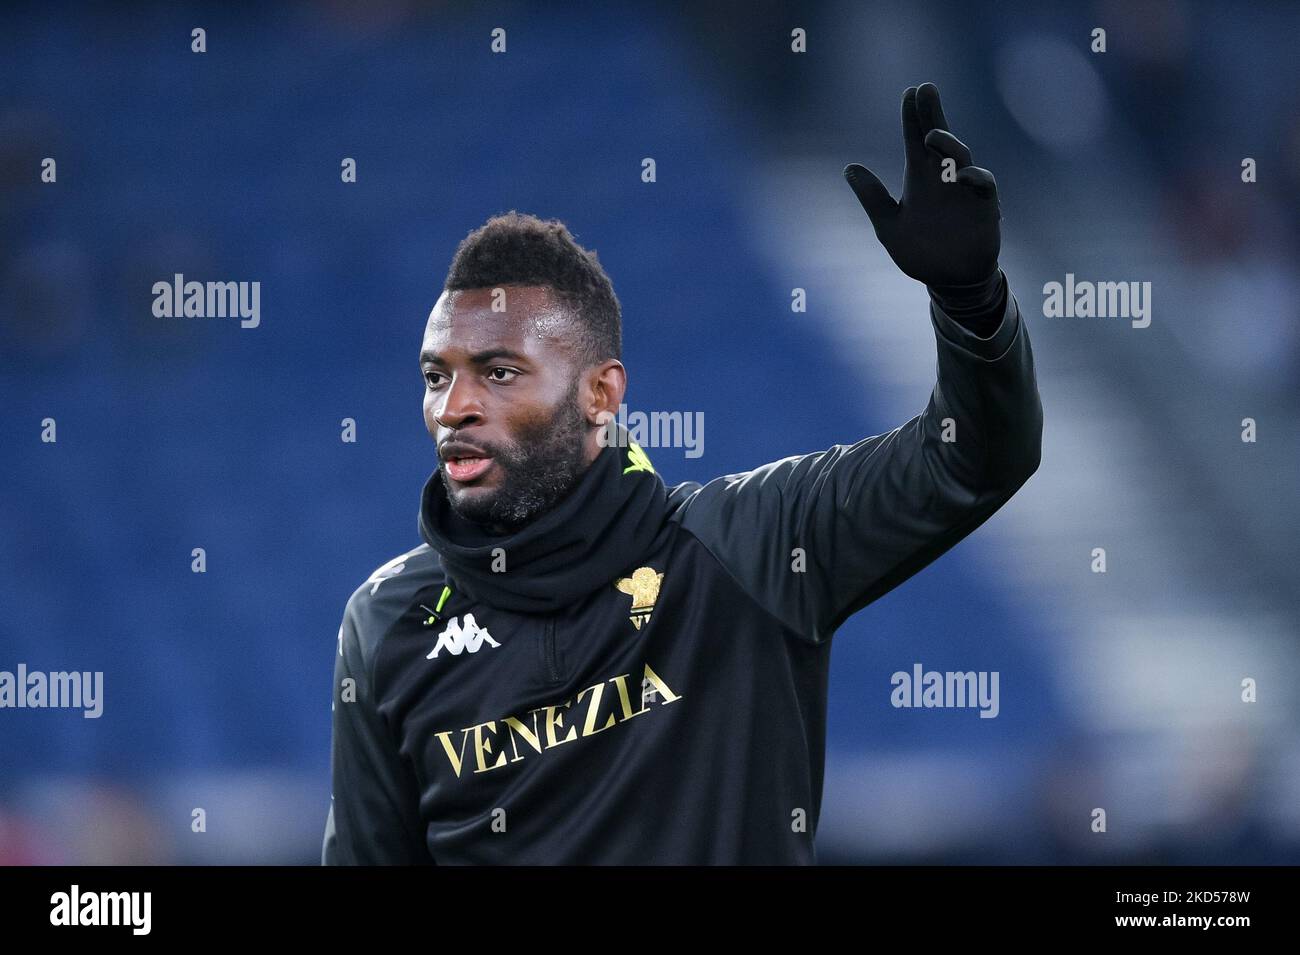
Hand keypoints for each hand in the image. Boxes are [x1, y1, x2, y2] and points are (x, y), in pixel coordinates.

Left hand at [844, 83, 1000, 288]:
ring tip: (930, 135)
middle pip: (939, 138)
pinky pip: (983, 184)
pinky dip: (974, 176)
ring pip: (960, 156)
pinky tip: (960, 175)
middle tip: (925, 90)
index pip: (915, 141)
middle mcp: (942, 178)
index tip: (910, 92)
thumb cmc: (921, 252)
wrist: (949, 279)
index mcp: (920, 179)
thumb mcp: (889, 225)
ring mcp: (964, 190)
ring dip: (947, 144)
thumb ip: (873, 197)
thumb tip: (849, 168)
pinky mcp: (983, 206)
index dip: (913, 117)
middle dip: (932, 114)